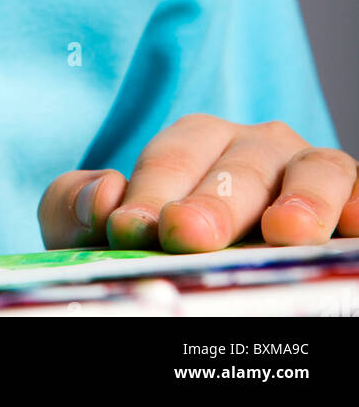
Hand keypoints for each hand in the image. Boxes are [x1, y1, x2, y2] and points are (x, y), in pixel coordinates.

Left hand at [38, 113, 358, 251]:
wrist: (218, 264)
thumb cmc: (160, 243)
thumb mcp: (111, 226)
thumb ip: (76, 208)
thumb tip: (100, 197)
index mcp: (196, 142)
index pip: (171, 160)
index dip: (149, 194)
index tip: (128, 228)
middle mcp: (256, 146)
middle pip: (238, 165)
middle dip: (213, 201)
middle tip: (188, 234)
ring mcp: (307, 170)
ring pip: (311, 170)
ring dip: (300, 200)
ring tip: (285, 232)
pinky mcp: (350, 197)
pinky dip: (358, 203)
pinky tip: (352, 229)